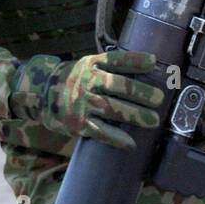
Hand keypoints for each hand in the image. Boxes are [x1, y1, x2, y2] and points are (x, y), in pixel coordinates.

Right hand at [11, 50, 163, 150]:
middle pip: (117, 85)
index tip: (154, 61)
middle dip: (140, 92)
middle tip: (159, 98)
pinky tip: (131, 143)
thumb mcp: (92, 64)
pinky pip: (99, 132)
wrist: (45, 94)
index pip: (116, 60)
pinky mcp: (78, 124)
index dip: (134, 60)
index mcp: (93, 64)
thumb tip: (153, 63)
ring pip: (111, 109)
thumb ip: (116, 65)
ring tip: (154, 121)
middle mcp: (87, 82)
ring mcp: (82, 104)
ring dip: (134, 115)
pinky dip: (115, 138)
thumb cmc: (80, 78)